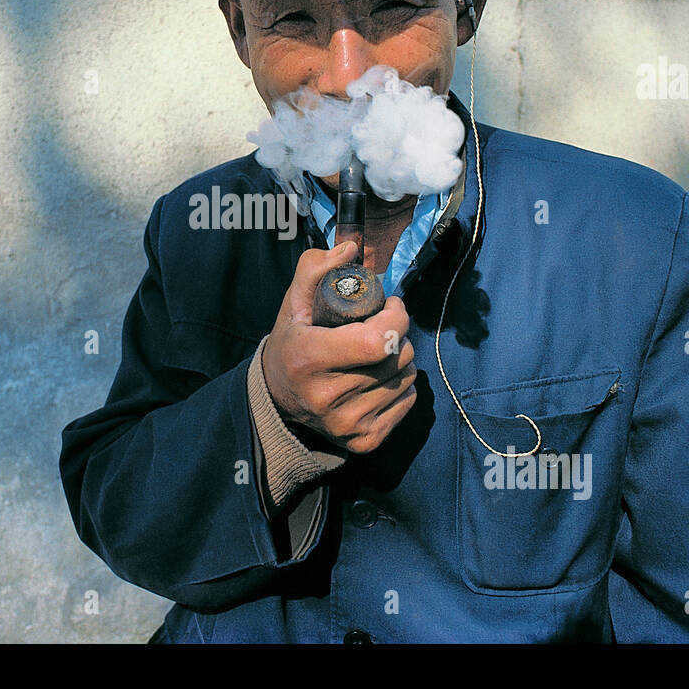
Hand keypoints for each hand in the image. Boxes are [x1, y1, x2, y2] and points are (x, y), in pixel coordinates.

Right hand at [261, 240, 417, 454]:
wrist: (280, 402)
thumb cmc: (293, 343)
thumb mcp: (293, 303)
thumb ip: (315, 268)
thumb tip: (351, 248)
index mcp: (309, 360)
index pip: (377, 341)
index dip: (395, 317)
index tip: (390, 306)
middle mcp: (327, 398)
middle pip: (396, 357)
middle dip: (399, 334)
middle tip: (383, 327)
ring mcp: (347, 424)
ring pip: (406, 378)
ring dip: (401, 358)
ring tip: (378, 353)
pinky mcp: (365, 440)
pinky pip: (408, 401)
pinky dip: (401, 385)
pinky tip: (379, 378)